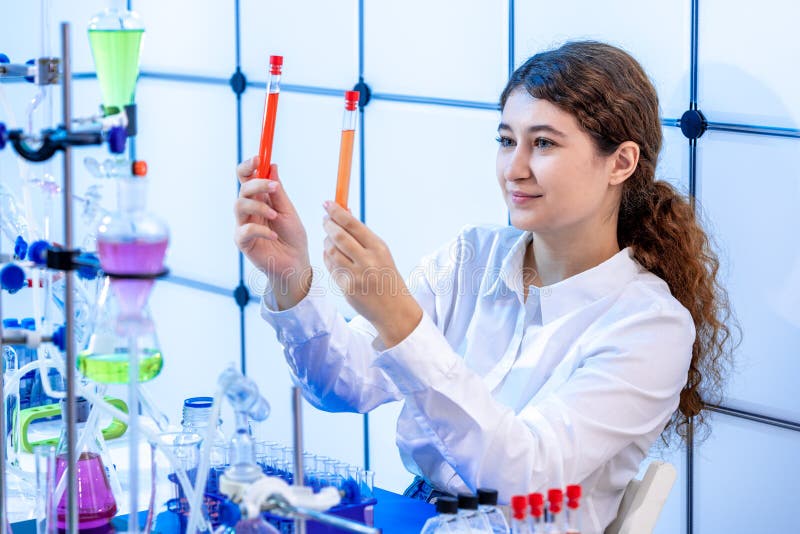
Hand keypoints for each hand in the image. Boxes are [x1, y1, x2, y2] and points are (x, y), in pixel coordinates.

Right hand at [234, 157, 310, 308]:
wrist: (296, 263)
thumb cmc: (293, 237)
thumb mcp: (289, 211)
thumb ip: (279, 191)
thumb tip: (272, 166)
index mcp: (260, 199)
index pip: (247, 178)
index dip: (248, 166)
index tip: (258, 158)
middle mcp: (249, 210)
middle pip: (243, 189)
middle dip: (257, 184)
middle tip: (274, 187)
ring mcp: (244, 225)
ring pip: (239, 206)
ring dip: (259, 206)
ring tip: (275, 215)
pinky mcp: (243, 242)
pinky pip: (245, 230)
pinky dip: (260, 230)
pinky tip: (273, 236)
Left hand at [322, 201, 422, 347]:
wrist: (393, 308)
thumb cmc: (386, 275)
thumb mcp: (381, 252)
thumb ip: (362, 235)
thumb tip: (344, 212)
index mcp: (378, 247)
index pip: (352, 224)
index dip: (336, 211)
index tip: (327, 203)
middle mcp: (368, 260)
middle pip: (338, 236)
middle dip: (328, 225)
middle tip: (325, 220)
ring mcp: (356, 275)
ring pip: (331, 251)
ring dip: (326, 242)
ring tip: (330, 239)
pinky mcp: (347, 287)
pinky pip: (330, 267)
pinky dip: (327, 258)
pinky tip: (332, 256)